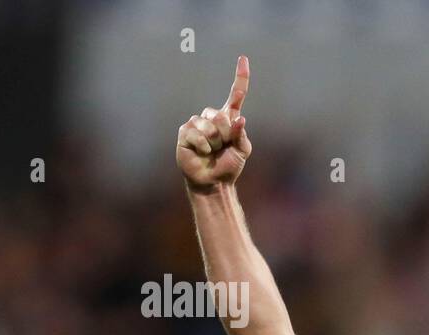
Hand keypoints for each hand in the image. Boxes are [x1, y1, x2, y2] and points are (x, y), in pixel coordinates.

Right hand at [177, 55, 252, 190]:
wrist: (213, 182)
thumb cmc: (229, 166)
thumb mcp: (243, 151)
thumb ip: (242, 135)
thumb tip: (239, 119)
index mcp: (229, 119)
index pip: (235, 95)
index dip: (240, 77)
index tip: (243, 58)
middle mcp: (211, 117)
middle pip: (221, 116)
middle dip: (225, 135)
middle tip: (223, 148)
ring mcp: (196, 123)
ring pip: (208, 126)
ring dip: (214, 143)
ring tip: (211, 152)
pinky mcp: (185, 131)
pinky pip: (197, 134)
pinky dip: (203, 146)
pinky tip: (201, 152)